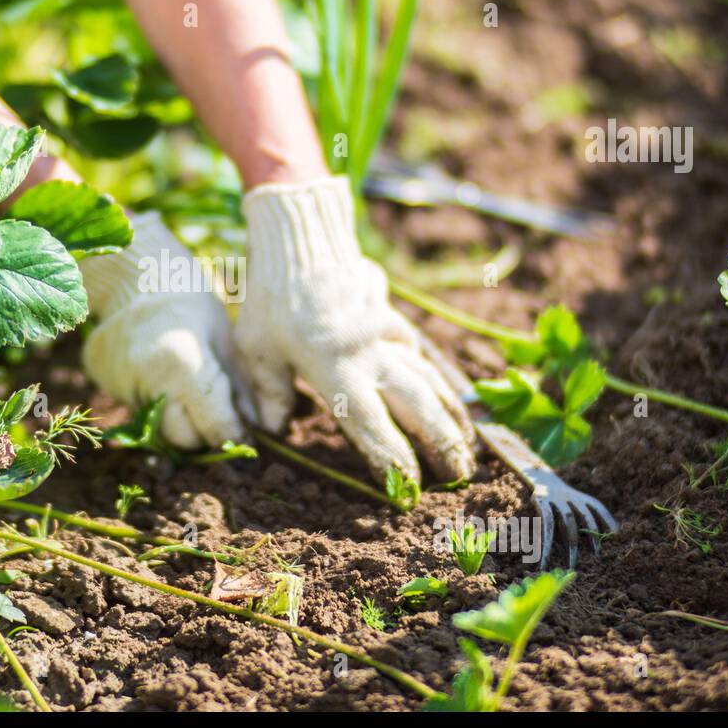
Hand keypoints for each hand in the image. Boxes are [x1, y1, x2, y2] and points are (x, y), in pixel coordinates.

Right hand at [79, 212, 246, 448]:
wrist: (137, 272)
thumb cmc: (193, 303)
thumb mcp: (227, 341)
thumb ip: (243, 391)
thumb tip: (261, 431)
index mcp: (185, 367)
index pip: (214, 428)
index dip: (233, 434)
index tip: (244, 434)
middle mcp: (148, 381)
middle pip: (182, 439)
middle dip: (203, 434)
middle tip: (216, 413)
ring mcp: (120, 383)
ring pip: (156, 427)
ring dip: (177, 419)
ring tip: (187, 388)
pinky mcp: (102, 381)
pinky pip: (134, 408)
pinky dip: (151, 401)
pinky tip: (159, 373)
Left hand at [234, 177, 476, 483]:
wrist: (303, 240)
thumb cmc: (272, 296)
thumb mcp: (256, 346)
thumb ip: (269, 391)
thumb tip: (270, 430)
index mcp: (333, 369)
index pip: (370, 425)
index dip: (391, 459)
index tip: (409, 488)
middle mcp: (368, 356)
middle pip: (416, 406)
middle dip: (441, 444)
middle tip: (459, 477)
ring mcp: (386, 337)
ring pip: (429, 382)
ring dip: (452, 417)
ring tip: (470, 448)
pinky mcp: (394, 321)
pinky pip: (426, 357)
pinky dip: (445, 382)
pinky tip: (459, 401)